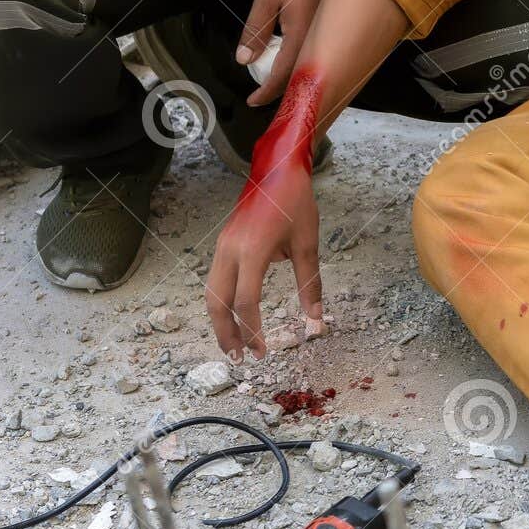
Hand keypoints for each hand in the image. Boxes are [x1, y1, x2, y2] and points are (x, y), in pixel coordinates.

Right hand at [207, 157, 322, 360]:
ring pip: (211, 292)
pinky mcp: (223, 244)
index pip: (245, 301)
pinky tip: (235, 317)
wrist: (277, 169)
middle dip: (226, 333)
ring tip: (234, 345)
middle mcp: (229, 250)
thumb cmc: (295, 202)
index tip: (263, 351)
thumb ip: (310, 284)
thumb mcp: (309, 243)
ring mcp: (222, 246)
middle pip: (217, 302)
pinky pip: (215, 280)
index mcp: (252, 250)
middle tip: (240, 360)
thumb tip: (316, 320)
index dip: (252, 330)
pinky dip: (221, 303)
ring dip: (221, 321)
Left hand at [237, 0, 330, 105]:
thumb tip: (243, 59)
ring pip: (306, 71)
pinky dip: (299, 66)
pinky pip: (313, 59)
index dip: (265, 92)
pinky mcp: (331, 36)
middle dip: (278, 91)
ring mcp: (327, 42)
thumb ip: (255, 29)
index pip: (281, 77)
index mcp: (300, 40)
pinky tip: (289, 61)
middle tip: (260, 93)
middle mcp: (317, 47)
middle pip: (297, 80)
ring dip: (289, 80)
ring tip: (272, 80)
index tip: (251, 100)